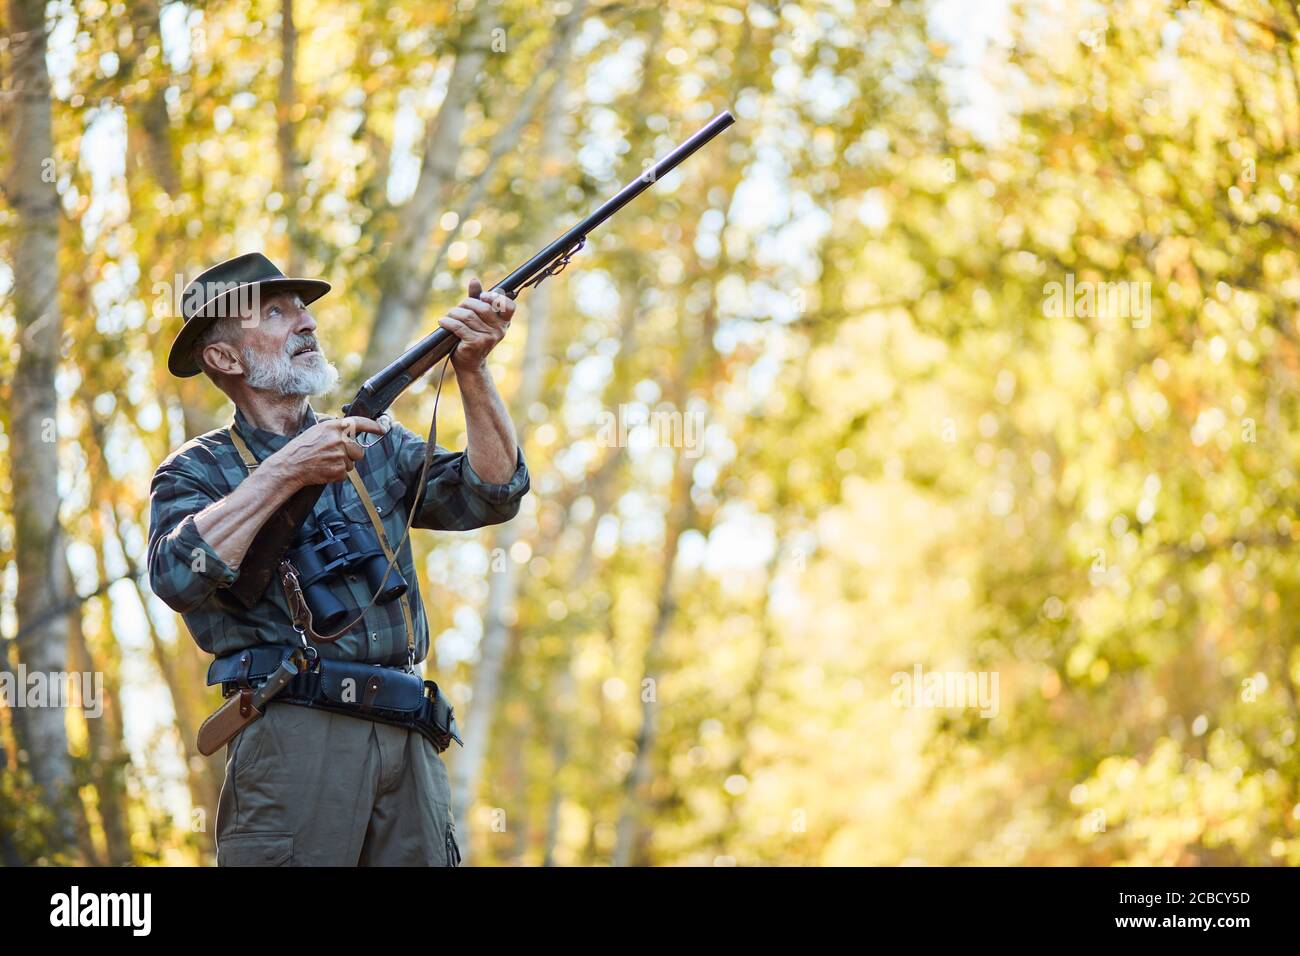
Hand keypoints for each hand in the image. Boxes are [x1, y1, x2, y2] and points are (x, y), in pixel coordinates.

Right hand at [267, 416, 388, 487]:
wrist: (290, 465)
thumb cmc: (301, 448)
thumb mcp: (317, 431)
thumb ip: (335, 429)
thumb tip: (350, 428)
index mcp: (333, 427)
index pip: (359, 423)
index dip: (374, 426)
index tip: (383, 429)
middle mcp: (339, 439)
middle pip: (359, 450)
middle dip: (351, 455)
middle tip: (334, 456)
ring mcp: (340, 455)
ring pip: (352, 463)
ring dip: (342, 465)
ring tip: (325, 462)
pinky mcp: (338, 470)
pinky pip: (345, 474)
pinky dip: (336, 474)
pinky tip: (324, 470)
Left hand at [438, 278, 515, 373]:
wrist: (470, 364)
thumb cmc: (473, 337)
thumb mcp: (478, 317)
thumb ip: (477, 299)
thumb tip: (474, 280)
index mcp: (504, 323)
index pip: (509, 306)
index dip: (496, 297)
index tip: (482, 297)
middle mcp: (499, 330)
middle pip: (482, 307)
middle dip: (466, 303)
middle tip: (458, 309)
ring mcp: (488, 338)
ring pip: (468, 316)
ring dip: (454, 313)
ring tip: (449, 316)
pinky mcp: (475, 344)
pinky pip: (458, 326)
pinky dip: (448, 322)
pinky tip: (443, 322)